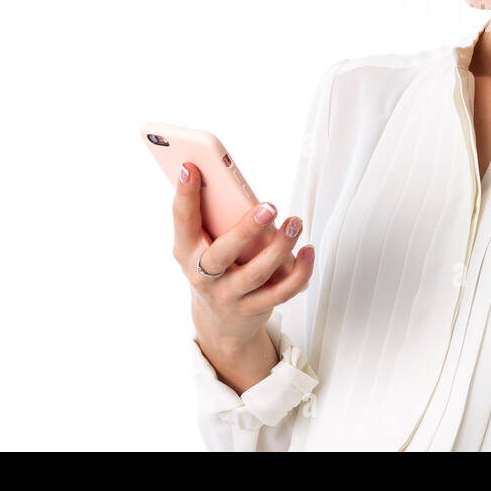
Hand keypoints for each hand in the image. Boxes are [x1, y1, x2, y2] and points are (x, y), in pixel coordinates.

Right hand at [171, 161, 314, 352]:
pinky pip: (281, 292)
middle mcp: (204, 276)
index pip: (182, 221)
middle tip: (269, 207)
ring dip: (281, 247)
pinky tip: (308, 251)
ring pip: (257, 273)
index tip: (191, 168)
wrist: (219, 322)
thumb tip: (222, 177)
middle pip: (223, 254)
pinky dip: (299, 271)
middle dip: (246, 230)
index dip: (184, 195)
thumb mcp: (199, 246)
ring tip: (295, 223)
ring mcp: (229, 295)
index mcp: (186, 252)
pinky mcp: (254, 308)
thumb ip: (208, 217)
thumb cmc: (213, 268)